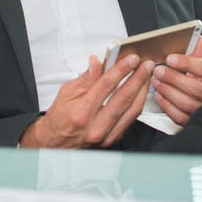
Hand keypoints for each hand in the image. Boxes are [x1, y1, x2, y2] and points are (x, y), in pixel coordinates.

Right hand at [19, 54, 153, 148]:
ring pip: (132, 111)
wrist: (56, 143)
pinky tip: (140, 92)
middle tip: (146, 65)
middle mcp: (95, 127)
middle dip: (137, 79)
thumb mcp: (67, 92)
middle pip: (123, 98)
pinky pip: (130, 120)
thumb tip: (98, 62)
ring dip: (142, 91)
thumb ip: (86, 77)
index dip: (121, 70)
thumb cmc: (59, 117)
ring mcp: (106, 136)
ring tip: (146, 75)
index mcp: (81, 112)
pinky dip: (137, 103)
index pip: (106, 86)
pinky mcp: (113, 140)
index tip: (131, 59)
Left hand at [151, 36, 201, 125]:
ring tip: (156, 80)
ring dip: (167, 90)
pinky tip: (160, 95)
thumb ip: (200, 56)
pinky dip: (167, 105)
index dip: (187, 63)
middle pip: (195, 87)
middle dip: (173, 78)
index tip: (171, 58)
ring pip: (186, 103)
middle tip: (158, 70)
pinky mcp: (195, 122)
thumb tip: (198, 39)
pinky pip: (180, 116)